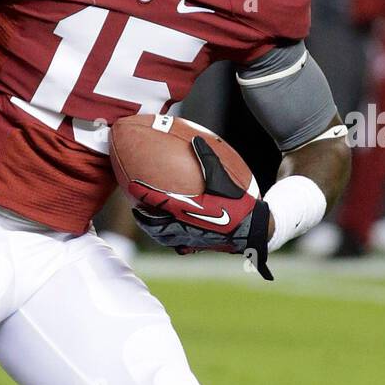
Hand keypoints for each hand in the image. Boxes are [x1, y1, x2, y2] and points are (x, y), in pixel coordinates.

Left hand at [132, 136, 273, 279]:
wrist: (253, 229)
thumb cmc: (238, 202)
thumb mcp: (223, 178)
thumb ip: (208, 158)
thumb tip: (196, 138)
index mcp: (187, 209)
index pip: (157, 201)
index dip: (143, 193)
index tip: (131, 186)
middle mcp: (185, 227)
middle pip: (156, 226)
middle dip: (143, 218)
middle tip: (135, 208)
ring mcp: (191, 239)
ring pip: (165, 238)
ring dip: (154, 230)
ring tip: (148, 221)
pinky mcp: (199, 246)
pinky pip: (180, 244)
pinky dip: (172, 239)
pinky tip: (173, 233)